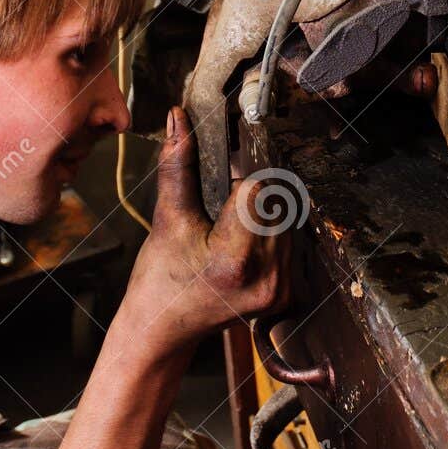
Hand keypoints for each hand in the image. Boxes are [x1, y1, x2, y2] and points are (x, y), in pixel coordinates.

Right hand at [113, 106, 290, 352]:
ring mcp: (281, 288)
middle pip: (277, 203)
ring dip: (263, 214)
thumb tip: (179, 118)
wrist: (163, 330)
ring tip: (228, 231)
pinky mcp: (287, 293)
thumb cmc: (159, 279)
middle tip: (221, 211)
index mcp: (238, 257)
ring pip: (286, 220)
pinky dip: (268, 235)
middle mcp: (269, 275)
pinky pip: (288, 244)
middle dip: (252, 196)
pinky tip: (241, 247)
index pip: (258, 188)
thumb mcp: (167, 219)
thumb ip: (179, 165)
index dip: (238, 179)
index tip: (220, 186)